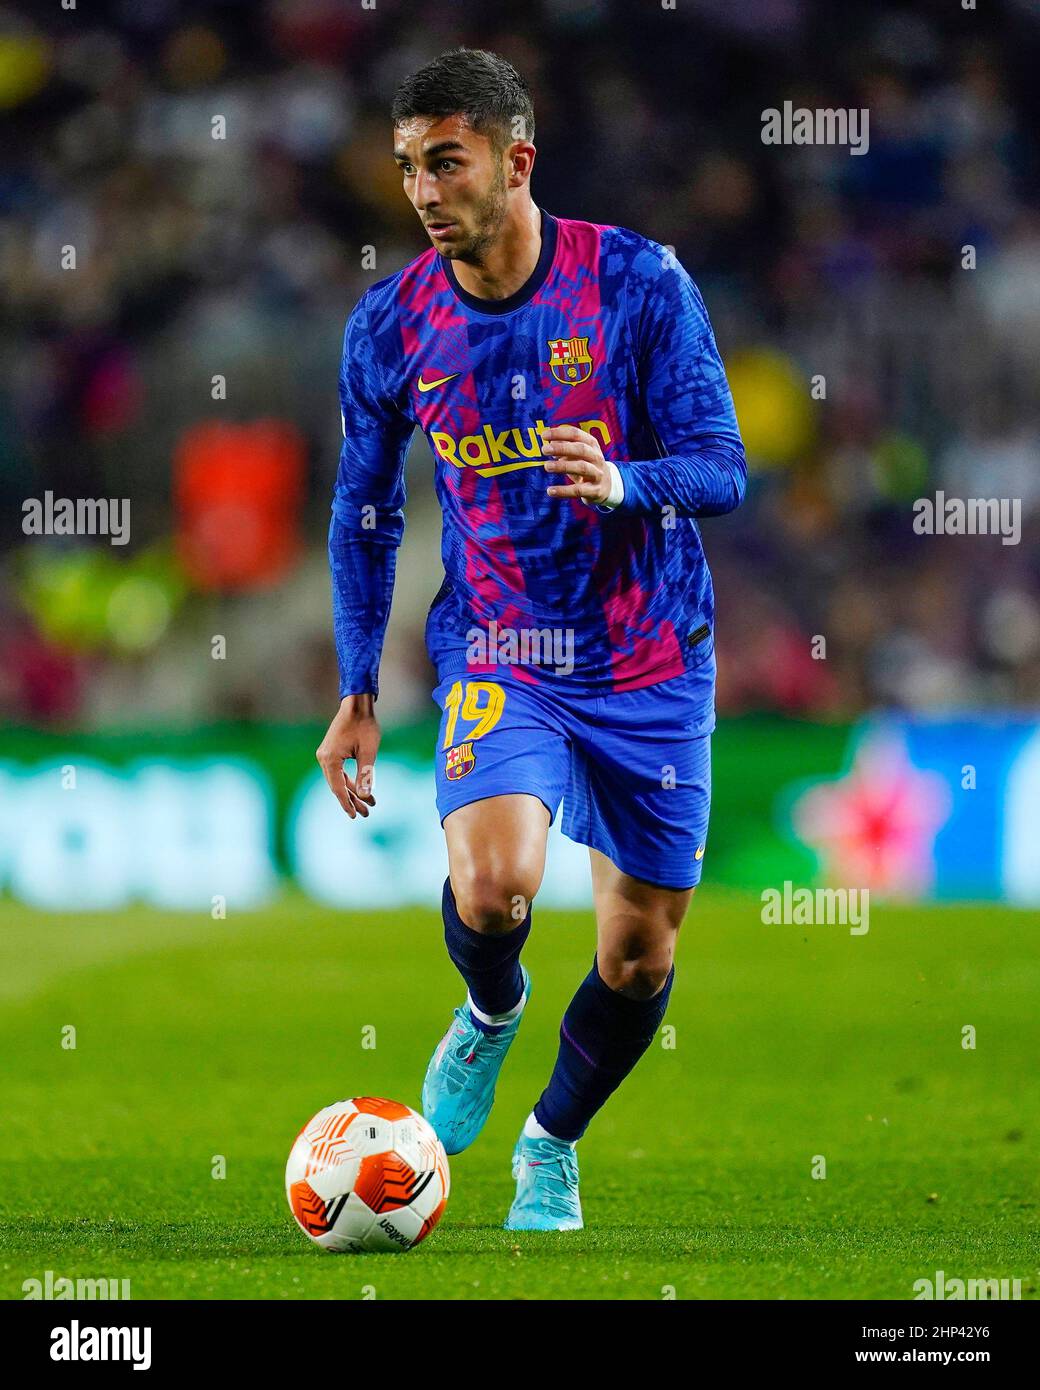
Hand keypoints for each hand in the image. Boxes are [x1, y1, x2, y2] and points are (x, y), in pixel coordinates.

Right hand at [316, 694, 379, 818]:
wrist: (357, 705)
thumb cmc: (364, 725)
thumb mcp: (368, 751)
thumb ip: (365, 774)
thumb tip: (365, 796)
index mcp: (330, 759)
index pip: (338, 788)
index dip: (347, 803)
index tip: (355, 815)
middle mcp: (324, 758)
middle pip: (337, 786)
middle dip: (353, 800)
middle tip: (367, 813)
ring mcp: (326, 755)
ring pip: (339, 780)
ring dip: (353, 791)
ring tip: (368, 804)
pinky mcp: (331, 752)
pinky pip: (339, 772)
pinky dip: (350, 781)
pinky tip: (361, 790)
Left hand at [543, 425, 611, 503]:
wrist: (607, 486)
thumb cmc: (587, 465)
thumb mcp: (577, 454)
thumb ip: (564, 447)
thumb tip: (549, 441)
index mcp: (591, 444)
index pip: (576, 434)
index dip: (560, 433)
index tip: (544, 436)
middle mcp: (596, 457)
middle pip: (581, 449)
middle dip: (562, 448)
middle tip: (545, 450)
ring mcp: (597, 474)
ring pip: (581, 468)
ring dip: (563, 466)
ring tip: (546, 466)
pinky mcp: (595, 491)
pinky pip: (578, 490)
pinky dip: (563, 491)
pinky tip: (550, 491)